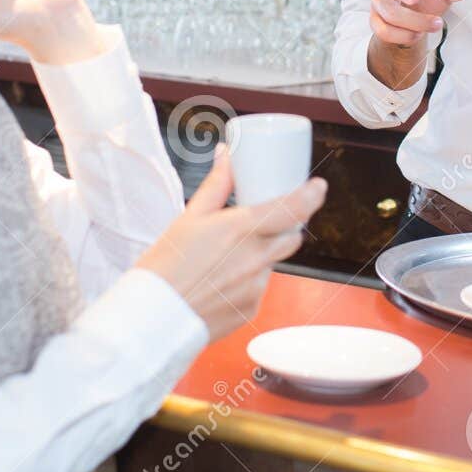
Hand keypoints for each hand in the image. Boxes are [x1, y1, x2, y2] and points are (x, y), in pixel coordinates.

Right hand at [136, 147, 327, 341]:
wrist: (153, 315)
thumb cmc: (166, 266)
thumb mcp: (190, 217)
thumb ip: (216, 184)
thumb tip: (226, 155)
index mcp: (242, 229)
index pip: (294, 209)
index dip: (312, 195)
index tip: (317, 187)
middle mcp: (256, 258)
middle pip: (292, 237)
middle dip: (286, 227)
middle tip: (266, 222)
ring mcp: (256, 286)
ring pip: (273, 263)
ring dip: (262, 256)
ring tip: (227, 258)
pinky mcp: (252, 308)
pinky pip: (260, 288)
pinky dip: (248, 280)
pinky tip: (222, 281)